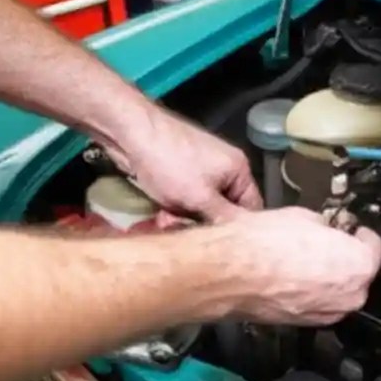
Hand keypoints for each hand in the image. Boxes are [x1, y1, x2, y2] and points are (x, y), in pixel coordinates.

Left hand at [105, 108, 262, 221]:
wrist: (130, 134)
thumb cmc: (170, 164)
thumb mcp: (200, 197)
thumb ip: (225, 218)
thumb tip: (246, 236)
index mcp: (238, 170)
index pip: (251, 208)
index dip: (237, 229)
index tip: (221, 245)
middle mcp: (224, 169)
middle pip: (224, 210)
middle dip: (204, 224)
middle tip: (185, 232)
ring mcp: (200, 169)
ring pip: (201, 207)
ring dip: (185, 218)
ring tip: (166, 221)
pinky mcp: (180, 172)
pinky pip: (185, 198)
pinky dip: (174, 208)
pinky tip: (160, 214)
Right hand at [216, 207, 380, 324]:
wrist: (227, 274)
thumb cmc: (262, 246)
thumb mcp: (304, 217)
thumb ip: (326, 227)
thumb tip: (327, 229)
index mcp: (357, 266)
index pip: (374, 246)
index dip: (360, 233)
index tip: (351, 228)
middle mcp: (349, 296)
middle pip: (358, 272)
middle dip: (345, 256)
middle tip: (325, 240)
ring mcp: (327, 314)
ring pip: (338, 290)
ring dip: (329, 276)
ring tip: (303, 257)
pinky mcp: (304, 323)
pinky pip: (318, 303)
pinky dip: (311, 291)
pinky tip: (291, 274)